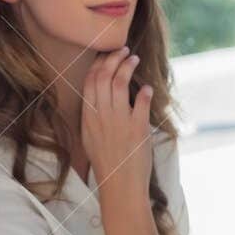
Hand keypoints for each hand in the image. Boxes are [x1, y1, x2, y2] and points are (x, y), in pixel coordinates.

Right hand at [80, 47, 152, 197]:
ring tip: (134, 59)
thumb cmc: (106, 162)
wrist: (119, 184)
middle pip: (104, 77)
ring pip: (119, 84)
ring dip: (127, 68)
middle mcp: (101, 116)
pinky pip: (140, 103)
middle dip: (113, 59)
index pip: (90, 82)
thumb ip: (94, 115)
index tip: (106, 54)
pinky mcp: (137, 128)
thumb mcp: (91, 137)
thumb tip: (100, 96)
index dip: (98, 64)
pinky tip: (147, 88)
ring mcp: (118, 121)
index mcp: (88, 117)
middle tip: (122, 49)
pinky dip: (144, 93)